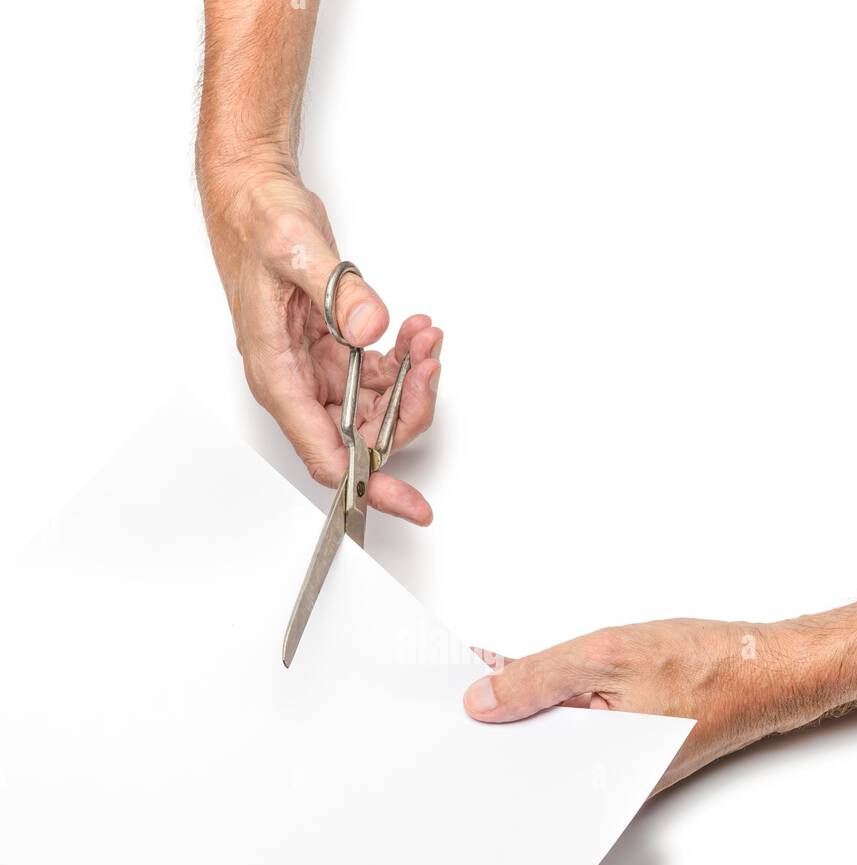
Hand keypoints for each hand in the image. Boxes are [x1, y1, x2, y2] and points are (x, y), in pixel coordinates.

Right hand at [199, 161, 440, 523]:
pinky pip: (377, 380)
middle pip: (362, 439)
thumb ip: (337, 291)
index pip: (328, 457)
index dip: (371, 487)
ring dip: (411, 383)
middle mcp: (297, 385)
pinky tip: (414, 332)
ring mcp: (316, 372)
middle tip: (431, 368)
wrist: (254, 196)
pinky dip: (404, 362)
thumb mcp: (297, 249)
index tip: (412, 505)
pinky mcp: (332, 354)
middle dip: (407, 411)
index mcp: (279, 378)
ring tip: (425, 339)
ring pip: (376, 410)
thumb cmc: (258, 223)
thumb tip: (368, 326)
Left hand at [464, 602, 856, 792]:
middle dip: (484, 731)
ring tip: (473, 688)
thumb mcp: (608, 656)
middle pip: (521, 760)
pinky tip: (517, 683)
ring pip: (541, 744)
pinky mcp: (615, 749)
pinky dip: (542, 708)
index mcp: (593, 776)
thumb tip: (481, 700)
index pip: (513, 772)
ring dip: (512, 714)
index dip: (471, 747)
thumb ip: (539, 678)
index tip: (428, 726)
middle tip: (442, 704)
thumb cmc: (707, 667)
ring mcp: (608, 769)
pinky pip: (564, 733)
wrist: (767, 669)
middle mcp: (599, 785)